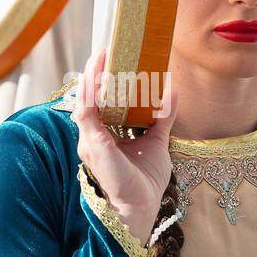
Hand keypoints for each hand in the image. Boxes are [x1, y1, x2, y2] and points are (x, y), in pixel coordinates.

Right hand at [73, 50, 177, 243]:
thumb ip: (162, 116)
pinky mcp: (94, 145)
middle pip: (88, 98)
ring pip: (84, 101)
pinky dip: (92, 94)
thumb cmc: (145, 180)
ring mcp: (90, 141)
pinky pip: (87, 113)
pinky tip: (99, 78)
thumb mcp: (157, 140)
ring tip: (101, 57)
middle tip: (105, 50)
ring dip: (91, 78)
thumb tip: (172, 89)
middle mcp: (92, 137)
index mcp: (103, 136)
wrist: (142, 206)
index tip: (110, 58)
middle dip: (94, 73)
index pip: (98, 102)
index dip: (100, 81)